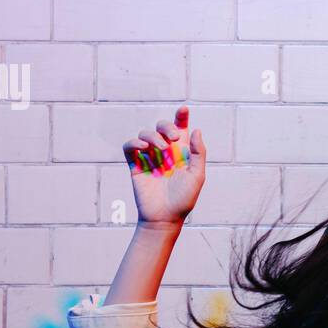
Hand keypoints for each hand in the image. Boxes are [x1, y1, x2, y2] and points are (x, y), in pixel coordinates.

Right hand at [121, 105, 206, 225]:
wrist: (165, 217)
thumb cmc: (184, 199)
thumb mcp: (197, 175)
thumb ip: (198, 152)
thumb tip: (196, 130)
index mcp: (181, 152)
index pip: (180, 129)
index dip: (181, 117)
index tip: (184, 109)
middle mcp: (165, 152)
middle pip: (162, 127)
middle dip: (166, 127)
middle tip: (172, 138)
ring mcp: (149, 158)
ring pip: (145, 134)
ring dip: (152, 136)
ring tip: (160, 149)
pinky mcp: (135, 165)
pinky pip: (129, 147)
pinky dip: (133, 143)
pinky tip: (142, 148)